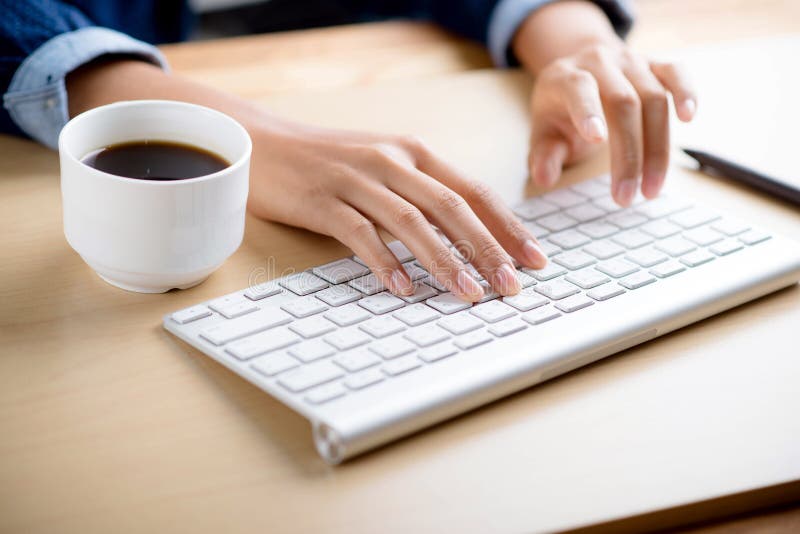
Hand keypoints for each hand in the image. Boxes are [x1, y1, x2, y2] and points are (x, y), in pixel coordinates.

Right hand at [65, 59, 545, 302]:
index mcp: (413, 153)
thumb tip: (469, 234)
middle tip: (512, 286)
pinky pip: (360, 234)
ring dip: (445, 261)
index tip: (535, 259)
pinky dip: (386, 262)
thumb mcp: (383, 165)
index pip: (473, 191)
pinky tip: (404, 289)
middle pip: (452, 208)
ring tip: (470, 295)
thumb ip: (421, 191)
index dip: (508, 226)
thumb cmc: (329, 160)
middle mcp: (392, 162)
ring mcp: (356, 179)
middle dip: (488, 249)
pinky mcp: (322, 201)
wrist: (262, 143)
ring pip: (412, 222)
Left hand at [529, 43, 695, 204]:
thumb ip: (543, 154)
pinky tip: (689, 118)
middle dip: (628, 154)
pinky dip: (686, 92)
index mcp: (564, 77)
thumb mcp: (543, 131)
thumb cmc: (560, 110)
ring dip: (657, 148)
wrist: (580, 71)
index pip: (579, 88)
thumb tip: (543, 179)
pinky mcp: (655, 64)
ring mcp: (630, 61)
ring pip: (654, 98)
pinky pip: (676, 73)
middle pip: (623, 103)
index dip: (589, 111)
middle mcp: (600, 62)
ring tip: (651, 189)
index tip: (597, 140)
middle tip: (625, 197)